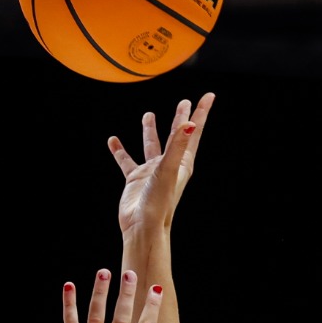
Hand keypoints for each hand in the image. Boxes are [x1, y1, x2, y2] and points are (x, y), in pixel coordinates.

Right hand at [110, 93, 212, 237]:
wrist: (142, 226)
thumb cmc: (159, 201)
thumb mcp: (168, 169)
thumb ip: (177, 145)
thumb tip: (190, 123)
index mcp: (182, 162)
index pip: (193, 131)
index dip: (201, 113)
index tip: (208, 96)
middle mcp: (168, 165)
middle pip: (175, 136)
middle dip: (180, 118)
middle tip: (183, 102)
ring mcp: (151, 171)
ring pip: (151, 145)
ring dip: (150, 131)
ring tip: (148, 114)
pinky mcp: (135, 179)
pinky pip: (126, 160)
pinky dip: (120, 150)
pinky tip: (113, 140)